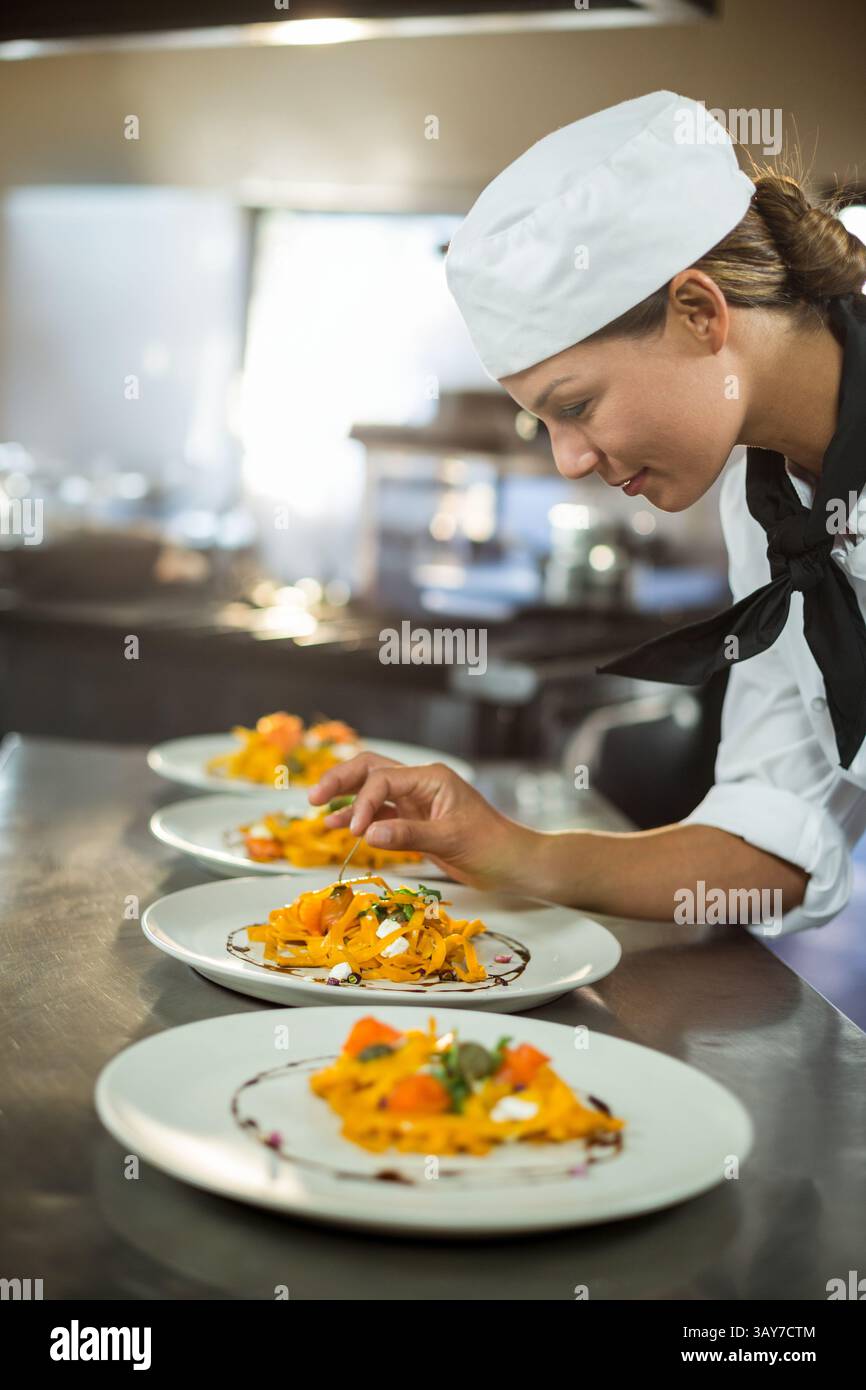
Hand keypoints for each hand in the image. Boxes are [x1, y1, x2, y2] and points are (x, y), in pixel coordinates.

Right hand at [308, 752, 535, 890]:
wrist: (512, 863)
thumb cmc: (490, 846)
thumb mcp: (449, 840)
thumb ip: (408, 836)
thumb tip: (366, 834)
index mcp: (431, 778)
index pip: (383, 779)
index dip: (362, 803)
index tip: (353, 831)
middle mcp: (420, 784)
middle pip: (371, 771)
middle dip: (341, 780)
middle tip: (312, 797)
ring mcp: (416, 802)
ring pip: (372, 791)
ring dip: (346, 798)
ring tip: (317, 810)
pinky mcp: (415, 821)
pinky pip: (380, 815)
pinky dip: (359, 819)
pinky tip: (337, 828)